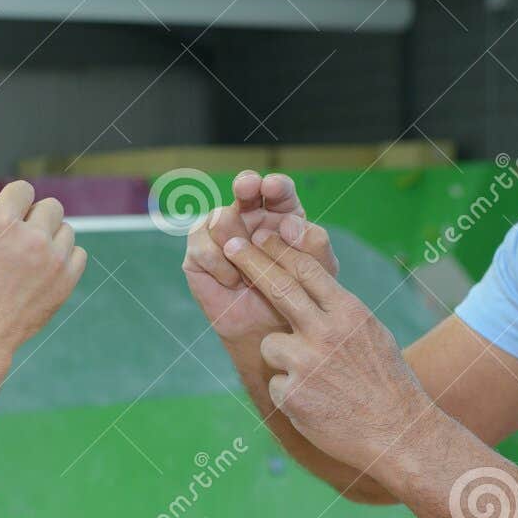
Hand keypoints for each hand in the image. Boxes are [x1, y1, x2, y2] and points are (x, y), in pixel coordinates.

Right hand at [0, 180, 85, 354]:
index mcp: (3, 226)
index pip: (23, 189)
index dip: (14, 202)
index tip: (5, 219)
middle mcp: (32, 239)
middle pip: (49, 206)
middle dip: (34, 218)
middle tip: (17, 239)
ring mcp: (53, 260)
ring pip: (65, 229)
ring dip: (51, 237)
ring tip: (29, 255)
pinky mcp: (67, 279)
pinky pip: (77, 253)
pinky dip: (64, 259)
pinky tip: (42, 270)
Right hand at [183, 170, 337, 341]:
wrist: (270, 333)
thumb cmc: (297, 297)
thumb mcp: (318, 271)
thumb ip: (314, 244)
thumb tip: (290, 223)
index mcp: (281, 214)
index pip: (279, 190)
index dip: (275, 185)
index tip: (274, 187)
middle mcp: (249, 217)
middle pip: (244, 188)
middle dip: (246, 184)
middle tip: (247, 188)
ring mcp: (221, 233)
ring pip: (222, 219)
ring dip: (238, 248)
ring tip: (251, 274)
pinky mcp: (199, 253)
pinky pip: (204, 248)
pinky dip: (221, 267)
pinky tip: (233, 282)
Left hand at [223, 226, 434, 469]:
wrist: (398, 433)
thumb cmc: (386, 382)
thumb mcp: (370, 333)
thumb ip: (338, 311)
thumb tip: (310, 284)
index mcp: (349, 312)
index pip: (308, 270)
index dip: (279, 251)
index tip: (260, 237)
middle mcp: (326, 332)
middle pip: (278, 287)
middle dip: (250, 262)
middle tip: (228, 246)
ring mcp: (306, 363)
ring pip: (271, 345)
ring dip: (283, 359)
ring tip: (316, 380)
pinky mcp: (291, 393)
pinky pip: (277, 382)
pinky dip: (292, 392)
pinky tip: (318, 404)